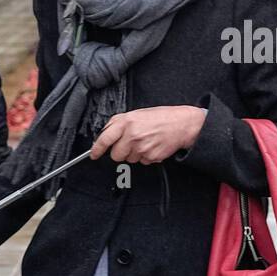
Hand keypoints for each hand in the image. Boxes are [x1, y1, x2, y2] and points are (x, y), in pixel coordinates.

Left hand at [91, 106, 206, 163]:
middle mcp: (133, 135)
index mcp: (127, 122)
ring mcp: (142, 147)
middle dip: (120, 152)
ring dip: (134, 154)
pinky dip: (146, 156)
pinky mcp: (151, 157)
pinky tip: (152, 146)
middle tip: (130, 144)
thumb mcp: (137, 113)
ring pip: (129, 159)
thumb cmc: (161, 117)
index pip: (105, 138)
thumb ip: (120, 123)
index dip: (97, 149)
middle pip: (116, 155)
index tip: (94, 154)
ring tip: (145, 142)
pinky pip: (142, 162)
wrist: (183, 124)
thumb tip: (106, 133)